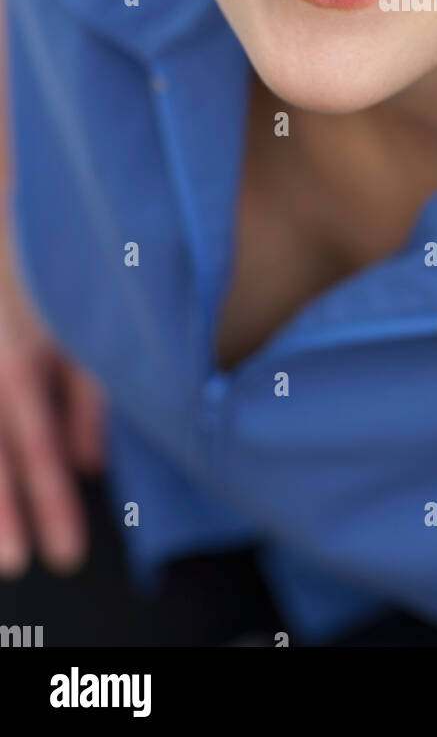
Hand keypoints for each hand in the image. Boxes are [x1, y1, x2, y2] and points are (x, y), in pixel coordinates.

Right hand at [0, 237, 104, 576]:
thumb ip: (88, 393)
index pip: (36, 447)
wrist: (6, 208)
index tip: (64, 551)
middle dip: (2, 515)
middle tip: (17, 566)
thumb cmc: (55, 270)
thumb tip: (90, 463)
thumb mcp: (84, 325)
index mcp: (19, 360)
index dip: (50, 503)